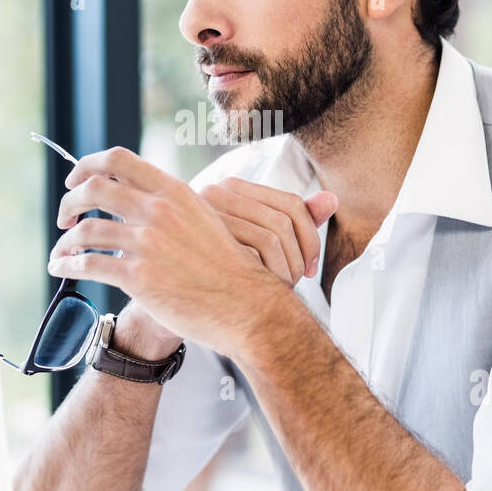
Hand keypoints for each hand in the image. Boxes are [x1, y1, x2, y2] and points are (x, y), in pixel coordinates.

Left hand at [47, 147, 294, 358]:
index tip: (75, 179)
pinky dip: (67, 264)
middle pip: (93, 189)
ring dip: (65, 241)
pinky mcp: (139, 277)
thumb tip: (136, 195)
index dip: (86, 165)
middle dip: (69, 202)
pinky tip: (61, 268)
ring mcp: (148, 244)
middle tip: (64, 218)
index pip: (117, 160)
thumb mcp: (202, 218)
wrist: (245, 304)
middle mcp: (158, 211)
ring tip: (60, 252)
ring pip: (86, 231)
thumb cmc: (225, 265)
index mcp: (173, 192)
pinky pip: (88, 264)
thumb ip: (170, 204)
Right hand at [197, 177, 337, 285]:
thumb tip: (331, 199)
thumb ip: (295, 219)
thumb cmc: (213, 270)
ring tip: (277, 291)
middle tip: (295, 283)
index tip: (310, 267)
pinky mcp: (192, 249)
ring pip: (270, 240)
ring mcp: (198, 220)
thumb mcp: (257, 242)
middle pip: (284, 223)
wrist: (161, 301)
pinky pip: (249, 261)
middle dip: (300, 259)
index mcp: (228, 189)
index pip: (292, 205)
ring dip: (286, 273)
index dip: (311, 239)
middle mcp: (211, 196)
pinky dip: (266, 284)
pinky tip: (259, 298)